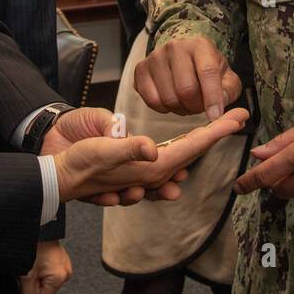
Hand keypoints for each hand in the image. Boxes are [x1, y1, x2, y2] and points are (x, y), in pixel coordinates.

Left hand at [19, 241, 71, 293]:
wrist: (36, 228)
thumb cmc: (33, 247)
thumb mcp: (27, 275)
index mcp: (60, 277)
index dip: (32, 291)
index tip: (27, 279)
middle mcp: (66, 270)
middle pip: (45, 288)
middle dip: (35, 281)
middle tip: (30, 268)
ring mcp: (64, 263)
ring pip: (46, 278)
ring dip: (37, 273)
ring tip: (33, 260)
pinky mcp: (59, 256)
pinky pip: (48, 268)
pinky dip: (40, 265)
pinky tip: (37, 256)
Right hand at [55, 108, 249, 204]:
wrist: (54, 176)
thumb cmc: (77, 162)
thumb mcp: (99, 151)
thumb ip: (127, 149)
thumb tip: (153, 150)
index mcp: (150, 167)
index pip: (192, 147)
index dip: (217, 131)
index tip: (240, 117)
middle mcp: (151, 173)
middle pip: (192, 153)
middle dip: (215, 135)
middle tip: (237, 119)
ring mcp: (141, 175)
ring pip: (179, 163)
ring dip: (198, 150)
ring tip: (216, 136)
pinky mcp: (130, 172)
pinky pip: (160, 168)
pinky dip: (175, 161)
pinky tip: (181, 156)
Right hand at [134, 35, 242, 118]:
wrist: (182, 55)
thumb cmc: (206, 68)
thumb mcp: (225, 75)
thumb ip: (229, 90)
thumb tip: (217, 109)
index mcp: (200, 45)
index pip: (207, 72)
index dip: (212, 97)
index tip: (215, 116)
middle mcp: (175, 47)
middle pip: (186, 90)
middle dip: (196, 106)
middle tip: (200, 106)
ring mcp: (155, 57)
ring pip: (169, 98)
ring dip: (180, 109)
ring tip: (186, 102)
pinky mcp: (141, 69)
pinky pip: (152, 101)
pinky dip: (164, 109)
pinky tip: (171, 101)